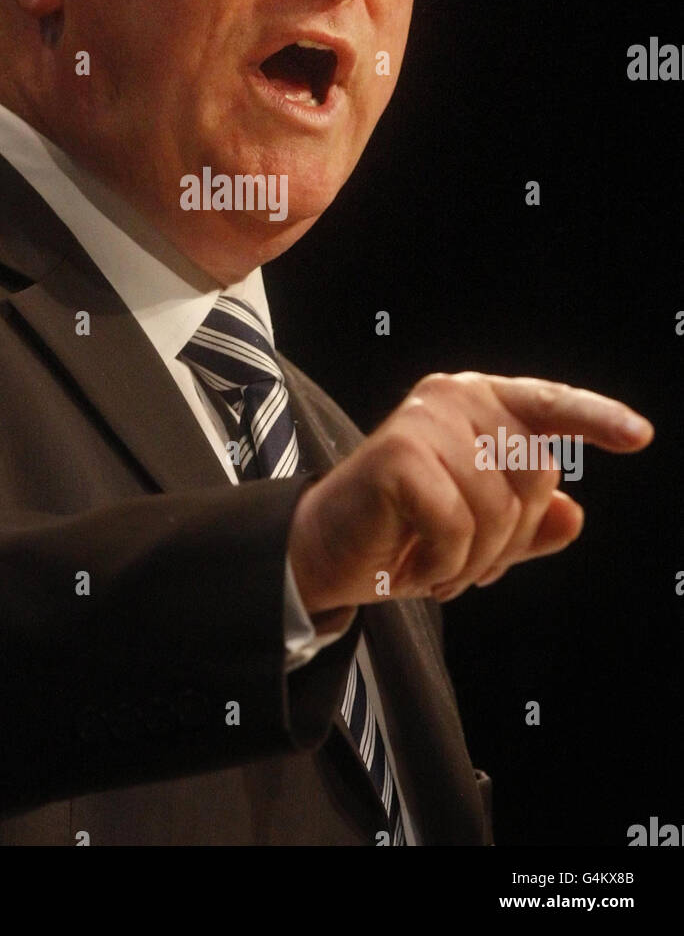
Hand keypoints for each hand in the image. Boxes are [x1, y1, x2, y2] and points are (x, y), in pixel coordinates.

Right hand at [288, 372, 652, 612]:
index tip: (641, 437)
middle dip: (510, 538)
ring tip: (438, 565)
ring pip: (499, 509)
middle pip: (536, 474)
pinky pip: (457, 526)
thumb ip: (527, 526)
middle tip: (466, 562)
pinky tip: (415, 565)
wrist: (322, 552)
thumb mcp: (476, 536)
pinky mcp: (399, 454)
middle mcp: (453, 398)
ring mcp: (424, 421)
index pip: (550, 404)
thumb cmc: (399, 535)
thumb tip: (574, 516)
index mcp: (478, 403)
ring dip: (472, 560)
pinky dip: (442, 563)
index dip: (597, 419)